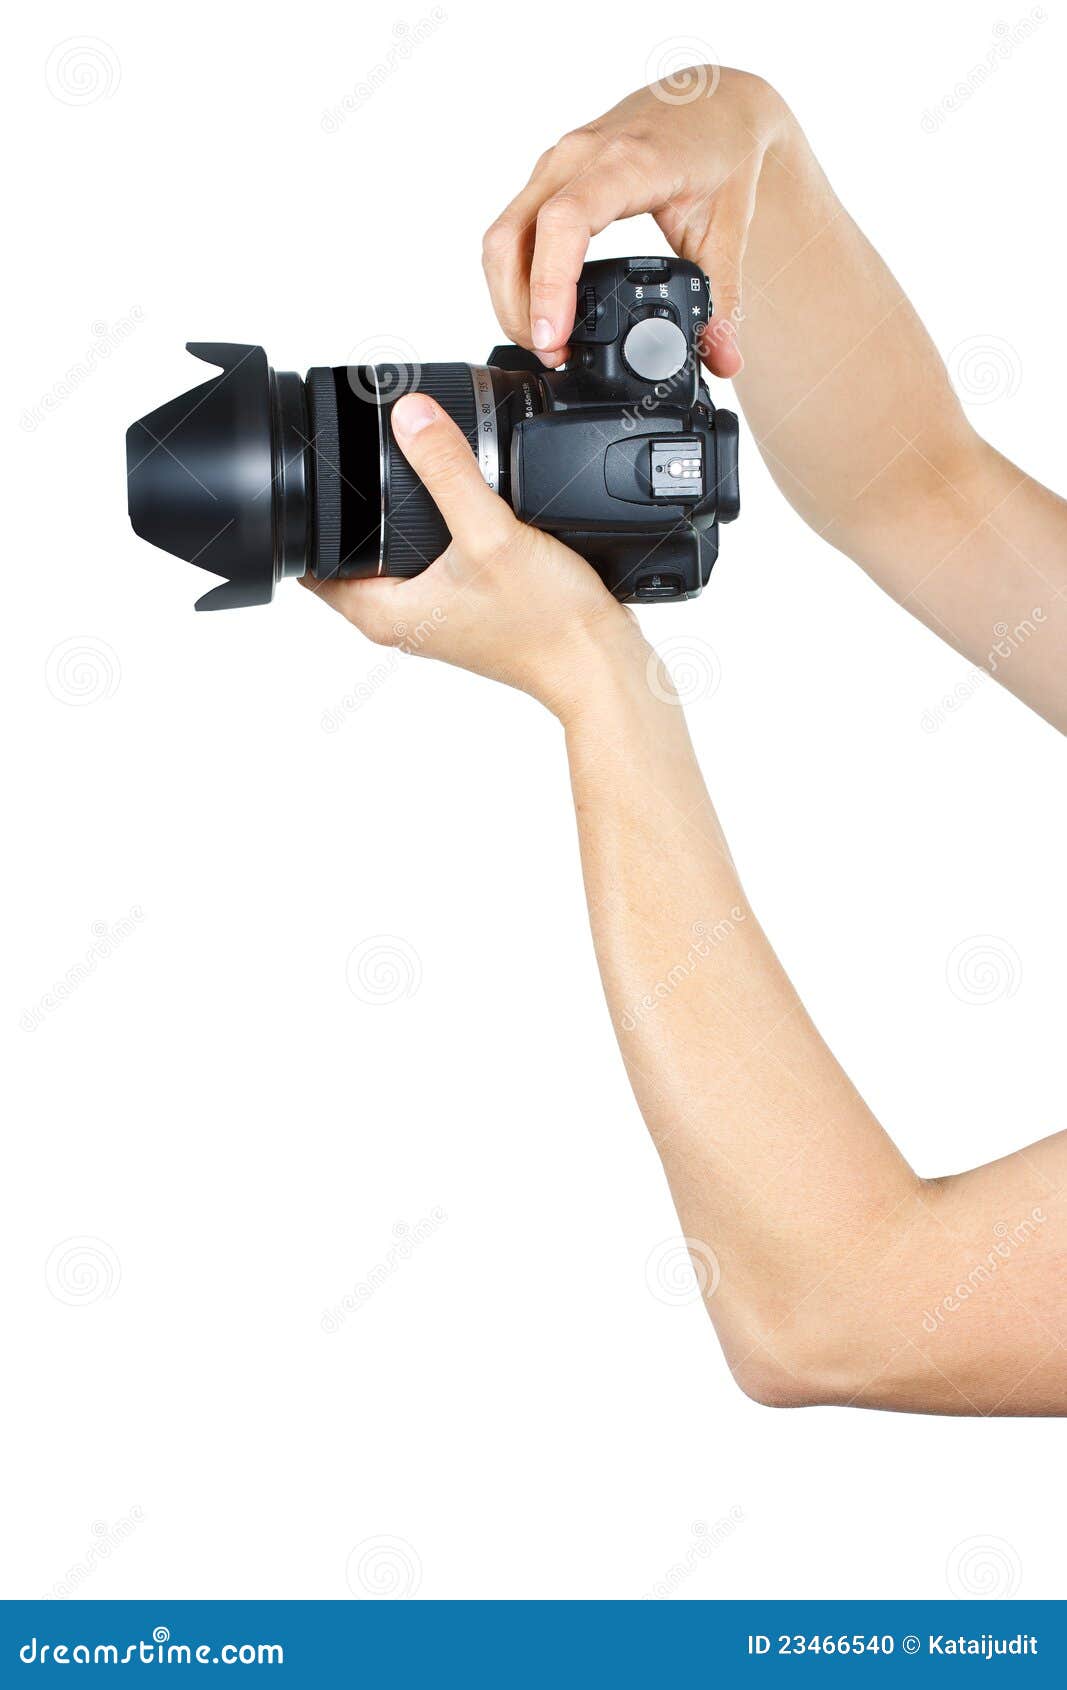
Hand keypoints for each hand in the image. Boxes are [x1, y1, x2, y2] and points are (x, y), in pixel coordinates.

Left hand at [303, 393, 640, 717]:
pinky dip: (432, 533)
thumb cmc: (547, 623)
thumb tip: (412, 416)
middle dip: (351, 509)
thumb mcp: (491, 533)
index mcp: (385, 613)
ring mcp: (434, 617)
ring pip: (391, 559)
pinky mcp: (464, 608)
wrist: (597, 661)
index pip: (312, 564)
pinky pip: (430, 563)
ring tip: (401, 470)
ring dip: (391, 521)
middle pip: (350, 554)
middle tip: (359, 456)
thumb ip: (449, 471)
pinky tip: (453, 503)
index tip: (320, 471)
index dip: (312, 514)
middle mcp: (403, 621)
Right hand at [482, 67, 789, 375]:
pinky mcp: (549, 175)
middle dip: (518, 307)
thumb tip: (725, 361)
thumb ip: (723, 300)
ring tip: (545, 341)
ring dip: (511, 296)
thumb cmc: (720, 150)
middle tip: (551, 355)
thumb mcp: (729, 229)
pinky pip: (512, 229)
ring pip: (502, 235)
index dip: (549, 284)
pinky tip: (540, 307)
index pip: (563, 222)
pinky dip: (516, 275)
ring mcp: (556, 163)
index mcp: (624, 163)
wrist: (715, 100)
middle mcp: (577, 157)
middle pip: (511, 237)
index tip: (553, 338)